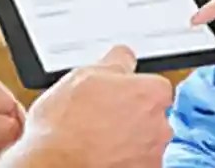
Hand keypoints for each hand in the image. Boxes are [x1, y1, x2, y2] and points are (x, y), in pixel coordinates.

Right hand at [3, 46, 173, 166]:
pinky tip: (101, 155)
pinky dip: (124, 159)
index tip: (117, 95)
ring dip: (128, 139)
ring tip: (97, 138)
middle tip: (102, 117)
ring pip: (145, 141)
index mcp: (152, 94)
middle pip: (152, 114)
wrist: (54, 164)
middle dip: (132, 115)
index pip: (154, 85)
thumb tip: (123, 57)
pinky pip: (137, 162)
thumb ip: (115, 62)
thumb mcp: (83, 75)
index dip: (132, 89)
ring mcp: (153, 154)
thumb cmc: (65, 126)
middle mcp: (160, 126)